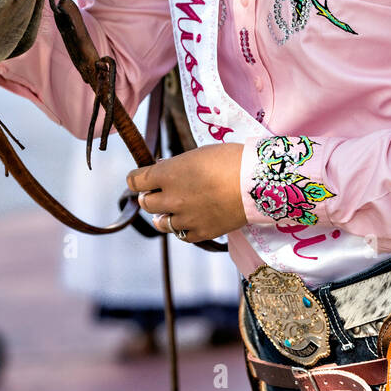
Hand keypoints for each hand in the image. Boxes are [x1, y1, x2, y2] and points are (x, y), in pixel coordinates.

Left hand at [126, 144, 246, 243]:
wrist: (255, 182)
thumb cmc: (228, 159)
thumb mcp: (198, 154)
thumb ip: (176, 166)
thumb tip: (162, 170)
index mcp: (167, 174)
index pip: (135, 180)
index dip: (135, 179)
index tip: (139, 178)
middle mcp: (171, 199)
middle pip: (146, 203)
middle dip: (149, 196)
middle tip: (157, 193)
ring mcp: (186, 218)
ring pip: (161, 223)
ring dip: (162, 216)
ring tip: (169, 211)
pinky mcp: (202, 232)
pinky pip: (182, 235)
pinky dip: (182, 229)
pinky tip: (188, 222)